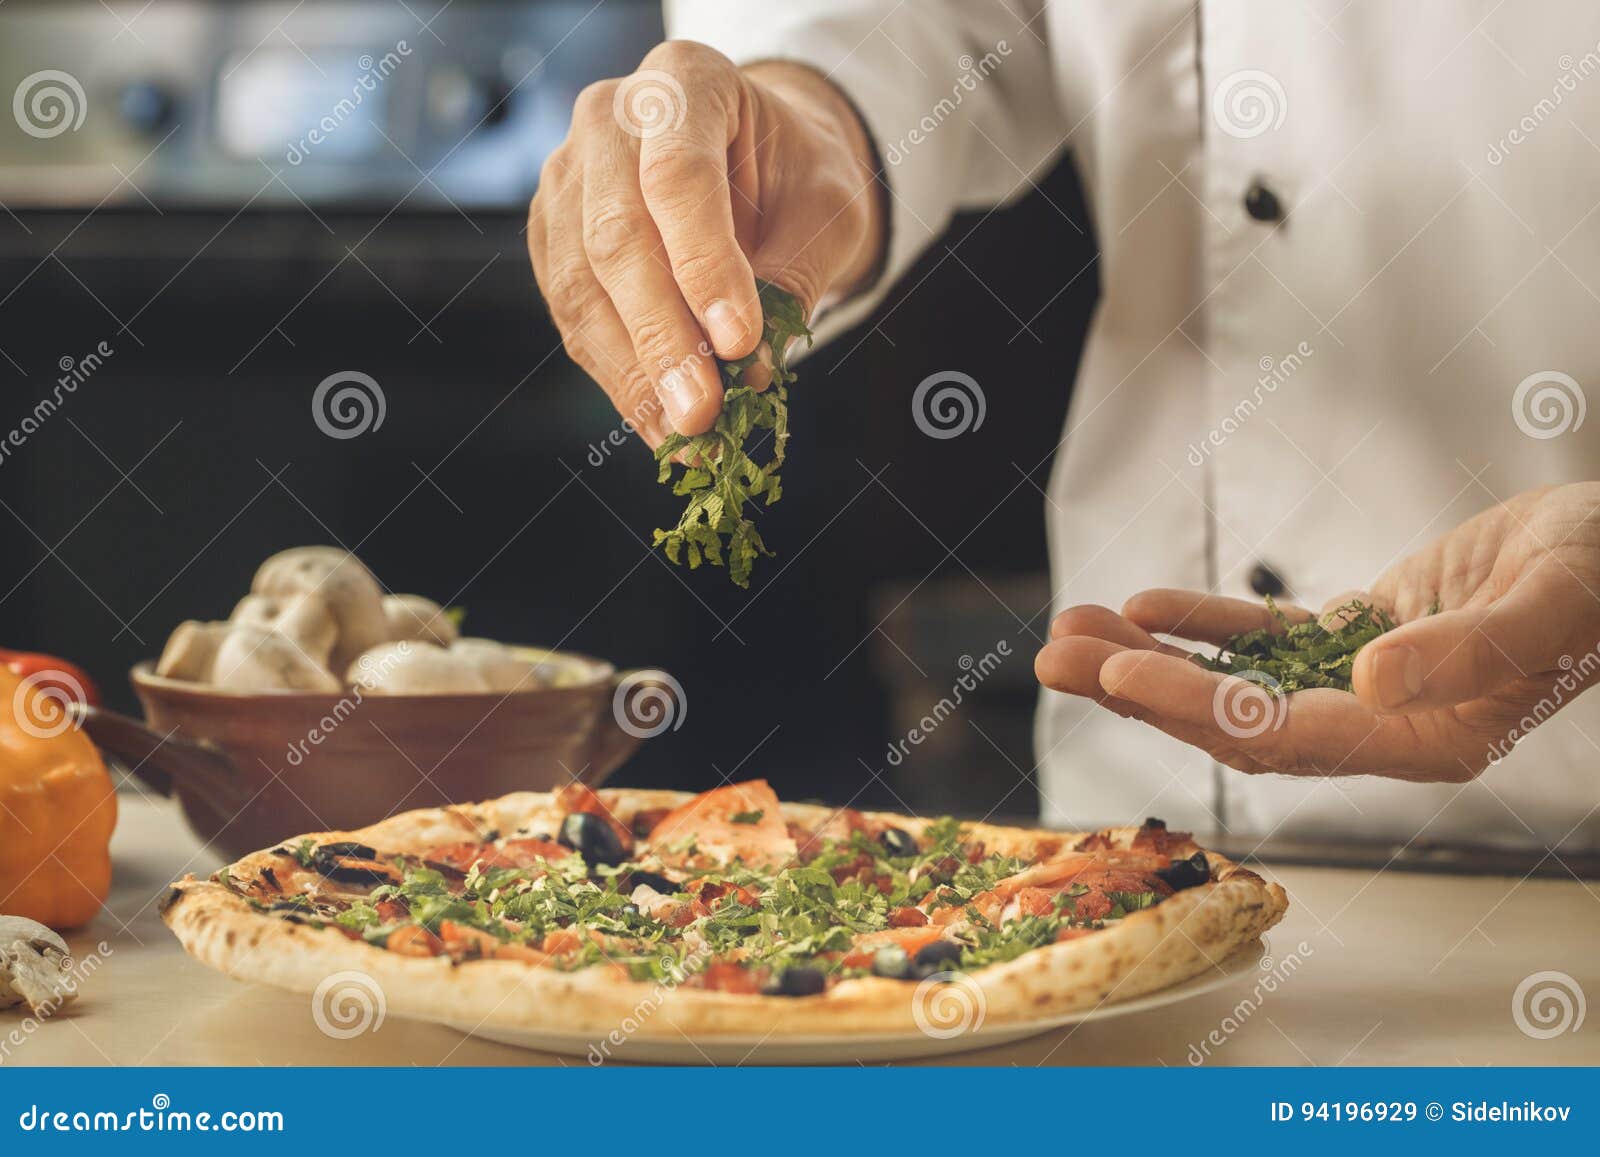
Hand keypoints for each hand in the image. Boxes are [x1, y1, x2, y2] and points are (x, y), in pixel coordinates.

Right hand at [527, 42, 884, 446]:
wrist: (761, 162)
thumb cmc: (798, 175)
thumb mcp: (827, 210)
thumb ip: (792, 278)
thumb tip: (749, 373)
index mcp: (684, 82)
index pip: (678, 177)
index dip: (704, 265)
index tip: (740, 342)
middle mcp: (608, 118)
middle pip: (616, 236)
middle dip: (661, 337)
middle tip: (701, 412)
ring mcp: (568, 178)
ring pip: (582, 287)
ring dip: (632, 373)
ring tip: (684, 436)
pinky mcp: (554, 240)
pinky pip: (575, 318)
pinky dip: (618, 378)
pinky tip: (659, 423)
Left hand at [1034, 483, 1599, 781]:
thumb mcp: (1551, 607)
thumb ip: (1468, 653)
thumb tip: (1373, 683)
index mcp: (1425, 742)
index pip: (1286, 737)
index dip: (1198, 708)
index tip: (1120, 674)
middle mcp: (1381, 728)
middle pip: (1234, 722)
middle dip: (1140, 692)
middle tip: (1050, 658)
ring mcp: (1364, 686)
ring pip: (1236, 684)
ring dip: (1150, 658)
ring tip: (1068, 631)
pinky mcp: (1361, 639)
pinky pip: (1267, 640)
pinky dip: (1205, 624)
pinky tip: (1144, 605)